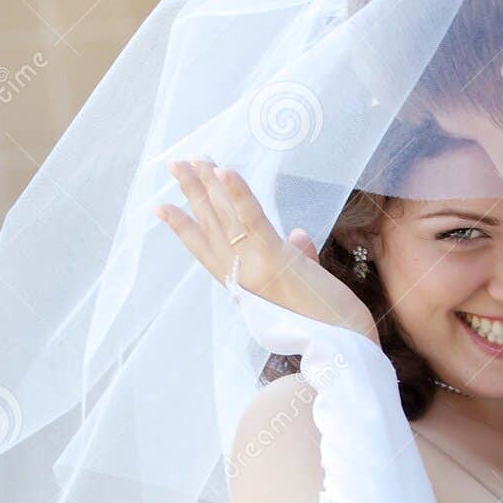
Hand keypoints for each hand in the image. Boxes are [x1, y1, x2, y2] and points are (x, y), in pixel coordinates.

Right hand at [157, 160, 377, 342]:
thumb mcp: (304, 283)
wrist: (342, 344)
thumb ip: (296, 257)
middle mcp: (241, 277)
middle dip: (191, 192)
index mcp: (243, 285)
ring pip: (225, 218)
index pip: (205, 250)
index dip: (182, 227)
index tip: (160, 207)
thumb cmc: (328, 319)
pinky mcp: (276, 260)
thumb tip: (298, 235)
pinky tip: (223, 169)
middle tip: (174, 164)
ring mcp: (255, 268)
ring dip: (206, 184)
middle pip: (211, 226)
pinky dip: (238, 193)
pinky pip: (252, 220)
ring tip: (192, 157)